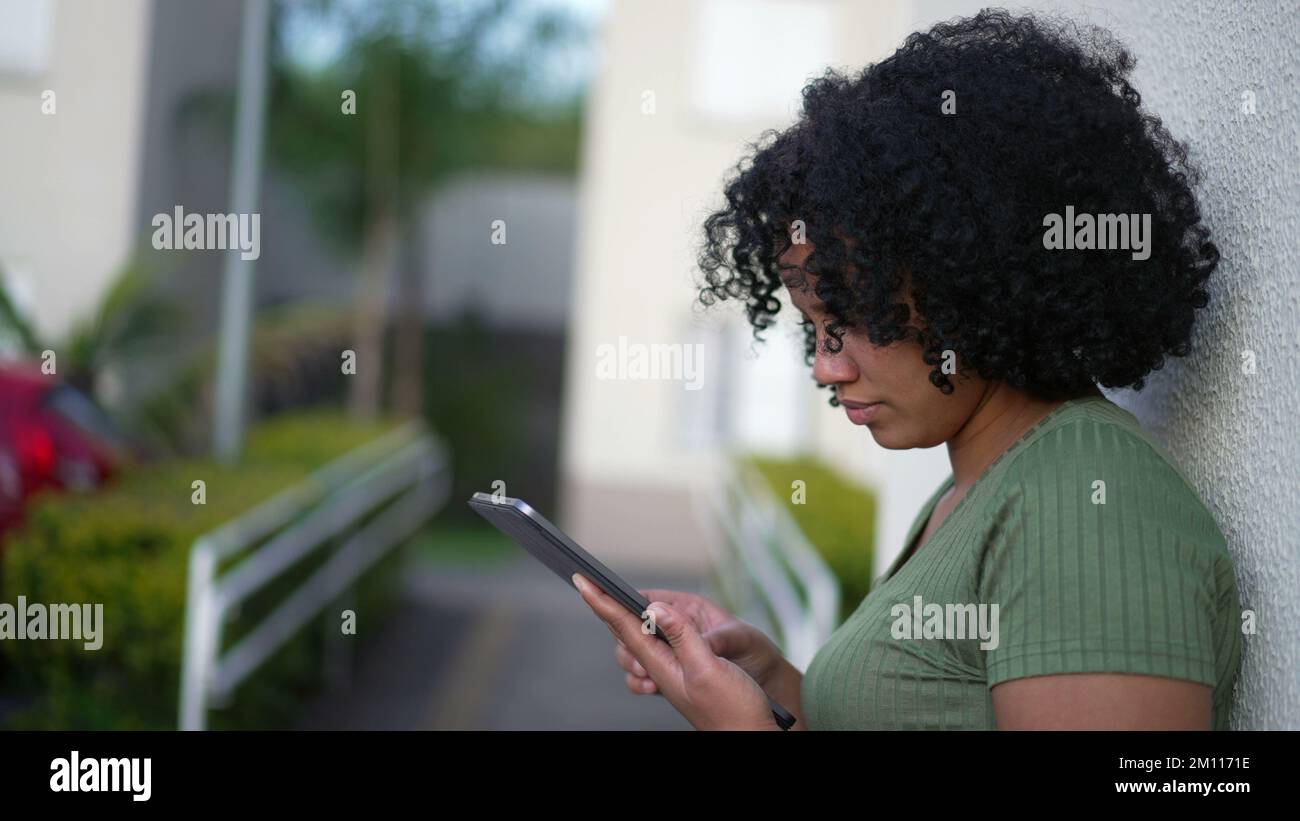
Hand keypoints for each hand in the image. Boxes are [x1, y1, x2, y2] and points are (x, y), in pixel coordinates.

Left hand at [573, 573, 779, 729]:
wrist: (748, 735)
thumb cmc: (733, 709)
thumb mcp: (708, 668)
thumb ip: (682, 637)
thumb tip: (654, 608)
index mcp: (660, 664)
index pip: (623, 626)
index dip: (601, 602)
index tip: (582, 581)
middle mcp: (660, 667)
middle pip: (624, 631)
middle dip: (606, 606)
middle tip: (591, 582)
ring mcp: (671, 672)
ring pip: (638, 640)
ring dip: (627, 620)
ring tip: (618, 600)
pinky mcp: (685, 673)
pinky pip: (657, 650)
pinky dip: (649, 634)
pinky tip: (656, 626)